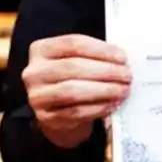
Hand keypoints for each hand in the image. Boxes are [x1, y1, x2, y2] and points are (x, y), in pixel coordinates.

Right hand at [23, 34, 131, 148]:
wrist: (57, 109)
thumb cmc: (72, 78)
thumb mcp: (76, 60)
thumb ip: (94, 56)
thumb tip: (122, 60)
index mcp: (41, 49)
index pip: (73, 44)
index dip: (101, 50)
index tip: (122, 57)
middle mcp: (34, 72)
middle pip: (73, 67)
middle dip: (105, 71)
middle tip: (127, 75)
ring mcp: (37, 96)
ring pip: (73, 91)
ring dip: (104, 90)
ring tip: (123, 90)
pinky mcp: (46, 117)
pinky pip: (76, 112)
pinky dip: (98, 107)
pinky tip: (113, 103)